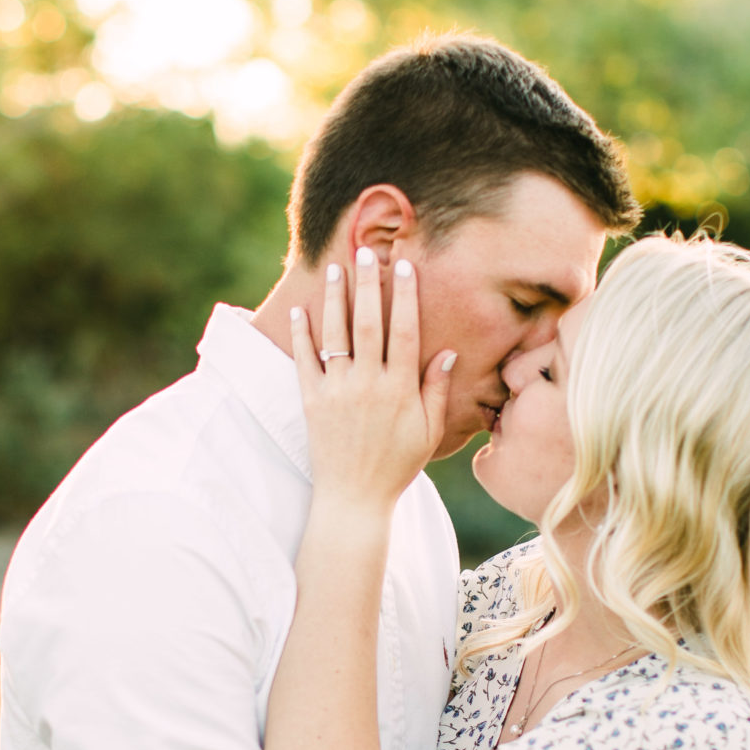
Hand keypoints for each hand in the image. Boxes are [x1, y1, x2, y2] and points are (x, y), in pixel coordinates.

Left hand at [291, 249, 455, 513]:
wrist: (354, 499)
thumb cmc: (397, 465)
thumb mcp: (428, 431)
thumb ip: (436, 390)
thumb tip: (448, 352)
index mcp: (399, 389)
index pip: (405, 331)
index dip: (405, 296)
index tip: (404, 266)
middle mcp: (368, 385)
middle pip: (368, 323)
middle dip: (368, 284)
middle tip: (368, 250)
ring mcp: (337, 392)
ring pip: (336, 335)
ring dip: (336, 298)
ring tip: (337, 267)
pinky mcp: (312, 402)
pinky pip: (304, 361)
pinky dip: (301, 334)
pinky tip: (302, 308)